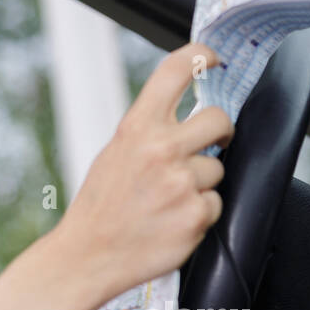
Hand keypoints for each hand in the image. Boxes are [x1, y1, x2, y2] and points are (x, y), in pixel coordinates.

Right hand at [53, 42, 233, 301]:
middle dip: (221, 130)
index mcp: (136, 128)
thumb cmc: (101, 205)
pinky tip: (172, 220)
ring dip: (201, 183)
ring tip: (168, 200)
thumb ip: (148, 131)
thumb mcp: (114, 154)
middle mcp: (160, 150)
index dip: (202, 55)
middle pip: (218, 119)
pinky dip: (199, 213)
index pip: (175, 72)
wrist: (88, 255)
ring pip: (217, 168)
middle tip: (214, 141)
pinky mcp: (196, 215)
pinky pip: (215, 203)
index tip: (214, 57)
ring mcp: (181, 183)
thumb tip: (186, 116)